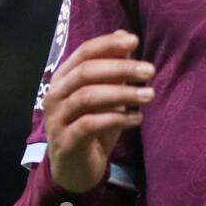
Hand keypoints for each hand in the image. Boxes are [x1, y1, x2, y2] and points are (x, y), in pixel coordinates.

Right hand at [43, 30, 154, 192]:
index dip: (109, 44)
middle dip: (120, 68)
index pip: (84, 52)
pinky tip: (137, 118)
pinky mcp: (66, 141)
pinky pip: (90, 125)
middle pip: (86, 72)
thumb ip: (112, 68)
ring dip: (123, 93)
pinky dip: (117, 118)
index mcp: (63, 78)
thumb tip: (125, 36)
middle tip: (149, 70)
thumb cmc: (91, 126)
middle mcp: (55, 94)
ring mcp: (57, 118)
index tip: (135, 41)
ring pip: (88, 97)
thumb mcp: (105, 95)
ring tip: (149, 95)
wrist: (74, 169)